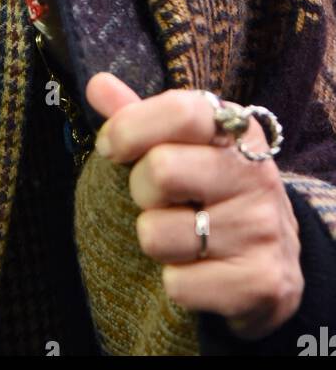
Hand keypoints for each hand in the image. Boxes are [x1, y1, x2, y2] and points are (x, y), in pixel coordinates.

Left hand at [85, 72, 302, 338]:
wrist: (274, 261)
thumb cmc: (213, 191)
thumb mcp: (184, 146)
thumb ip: (138, 116)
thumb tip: (96, 84)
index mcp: (237, 130)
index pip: (179, 111)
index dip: (130, 128)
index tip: (111, 148)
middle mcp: (257, 174)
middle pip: (161, 170)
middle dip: (141, 190)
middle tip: (159, 200)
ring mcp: (262, 229)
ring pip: (157, 234)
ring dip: (156, 240)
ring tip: (184, 235)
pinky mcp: (261, 281)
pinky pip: (177, 284)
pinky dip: (176, 283)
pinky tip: (200, 270)